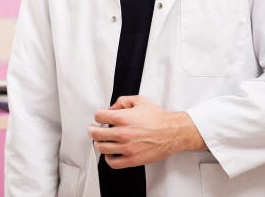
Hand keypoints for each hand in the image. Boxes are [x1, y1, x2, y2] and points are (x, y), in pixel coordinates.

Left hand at [87, 95, 204, 168]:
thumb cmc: (158, 118)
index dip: (98, 115)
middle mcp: (123, 133)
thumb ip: (122, 101)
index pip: (99, 116)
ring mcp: (127, 148)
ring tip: (100, 140)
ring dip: (98, 143)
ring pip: (102, 148)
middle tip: (93, 129)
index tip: (100, 117)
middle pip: (96, 133)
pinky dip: (108, 158)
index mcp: (123, 118)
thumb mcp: (139, 101)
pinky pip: (113, 162)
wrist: (172, 132)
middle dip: (92, 130)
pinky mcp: (132, 159)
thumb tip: (112, 108)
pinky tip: (110, 153)